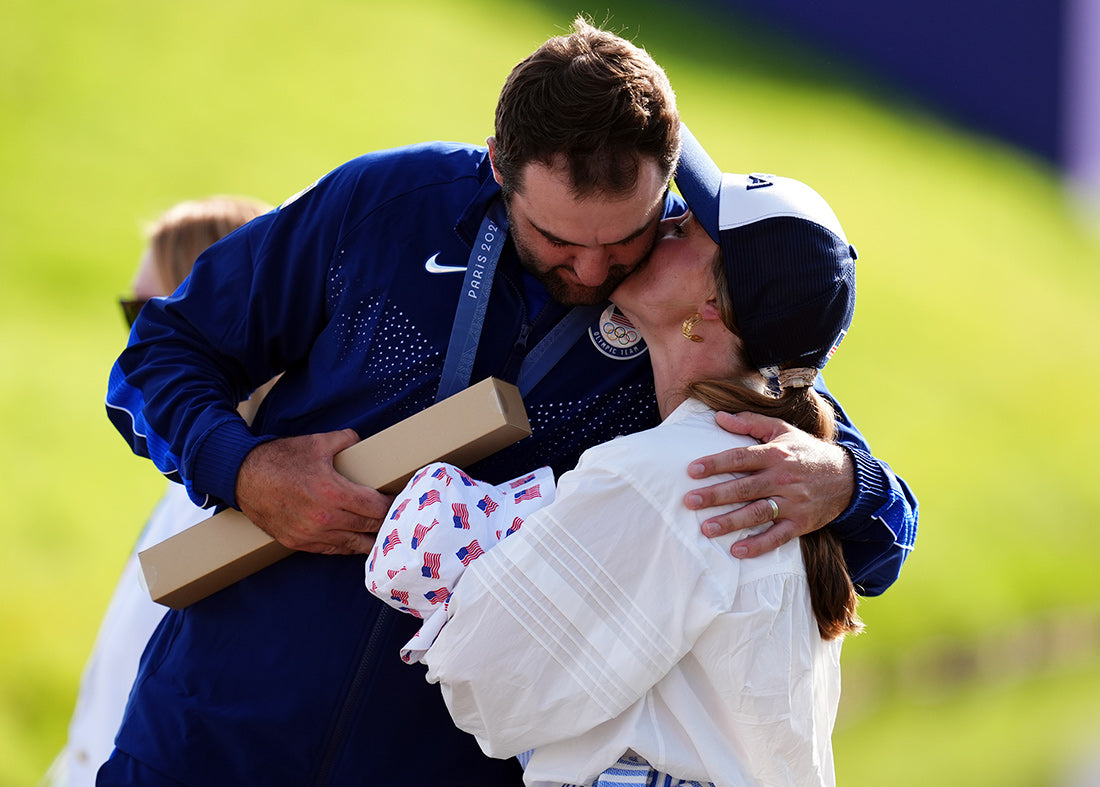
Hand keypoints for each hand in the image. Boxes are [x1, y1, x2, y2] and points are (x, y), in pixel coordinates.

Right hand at [235, 429, 393, 554]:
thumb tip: (360, 440)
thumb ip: (346, 440)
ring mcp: (311, 534)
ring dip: (371, 539)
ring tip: (385, 534)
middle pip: (370, 528)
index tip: (402, 502)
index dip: (393, 506)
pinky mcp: (298, 543)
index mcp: (333, 493)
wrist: (242, 476)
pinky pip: (333, 550)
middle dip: (387, 523)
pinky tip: (358, 540)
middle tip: (400, 518)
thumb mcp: (317, 443)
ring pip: (354, 544)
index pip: (377, 508)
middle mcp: (325, 519)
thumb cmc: (281, 458)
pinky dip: (348, 545)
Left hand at [684, 411, 853, 557]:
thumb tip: (718, 417)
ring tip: (706, 528)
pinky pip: (777, 537)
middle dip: (715, 496)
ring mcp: (792, 502)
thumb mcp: (781, 430)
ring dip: (731, 522)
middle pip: (744, 488)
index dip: (715, 464)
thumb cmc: (805, 451)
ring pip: (757, 513)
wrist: (847, 477)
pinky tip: (737, 550)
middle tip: (689, 501)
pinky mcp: (800, 523)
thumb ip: (749, 422)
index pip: (740, 458)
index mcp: (775, 454)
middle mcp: (782, 478)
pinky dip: (758, 545)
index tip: (691, 471)